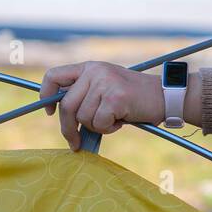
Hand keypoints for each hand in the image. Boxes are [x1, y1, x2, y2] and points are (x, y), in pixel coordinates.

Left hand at [40, 61, 163, 149]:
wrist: (165, 95)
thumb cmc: (134, 98)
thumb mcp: (106, 88)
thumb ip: (85, 95)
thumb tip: (63, 118)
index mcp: (90, 67)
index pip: (54, 76)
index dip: (46, 95)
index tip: (50, 112)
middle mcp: (95, 72)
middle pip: (67, 105)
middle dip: (68, 128)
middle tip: (74, 143)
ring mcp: (105, 83)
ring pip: (83, 117)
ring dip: (97, 126)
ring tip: (113, 119)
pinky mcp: (115, 97)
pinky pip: (99, 123)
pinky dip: (109, 128)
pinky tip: (121, 120)